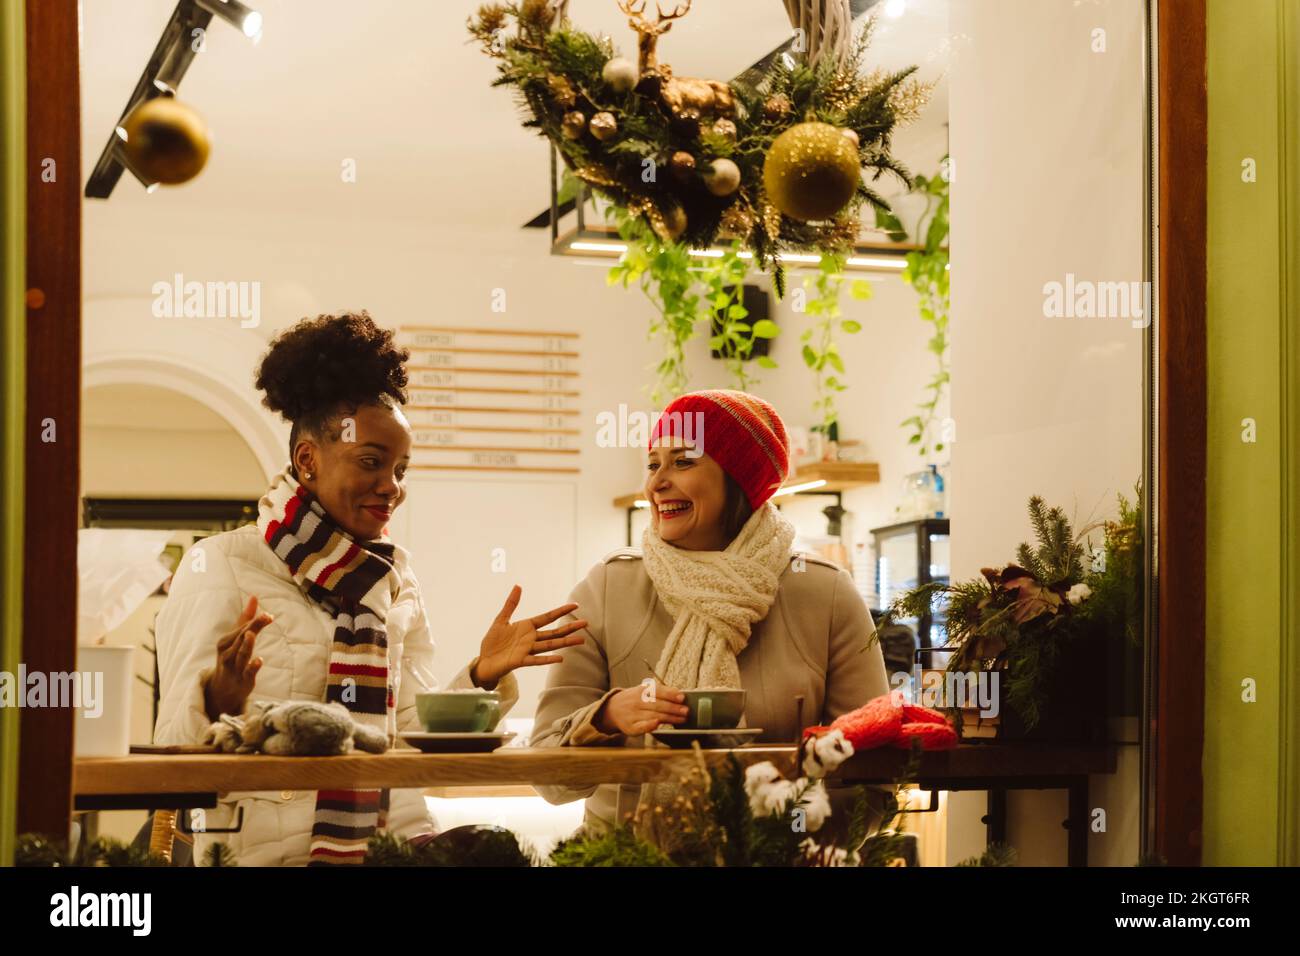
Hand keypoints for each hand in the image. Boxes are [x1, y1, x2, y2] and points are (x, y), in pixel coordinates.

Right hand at [203, 596, 270, 720]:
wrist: (222, 690)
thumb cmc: (231, 658)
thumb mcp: (236, 638)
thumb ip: (246, 618)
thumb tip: (254, 596)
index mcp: (226, 641)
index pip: (242, 628)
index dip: (255, 621)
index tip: (269, 614)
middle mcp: (228, 653)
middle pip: (242, 638)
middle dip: (253, 627)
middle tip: (266, 616)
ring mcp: (234, 667)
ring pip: (241, 654)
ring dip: (247, 644)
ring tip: (252, 634)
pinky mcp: (243, 680)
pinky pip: (247, 673)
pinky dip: (252, 667)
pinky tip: (259, 660)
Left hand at [473, 585, 586, 688]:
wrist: (484, 661)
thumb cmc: (493, 642)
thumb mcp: (501, 620)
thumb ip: (511, 604)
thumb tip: (518, 586)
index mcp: (527, 627)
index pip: (547, 617)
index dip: (561, 611)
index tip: (575, 605)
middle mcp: (531, 638)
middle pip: (554, 632)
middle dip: (570, 628)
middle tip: (586, 623)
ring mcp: (527, 650)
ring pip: (550, 645)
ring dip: (565, 642)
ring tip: (581, 640)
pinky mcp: (520, 660)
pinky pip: (536, 660)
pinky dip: (548, 659)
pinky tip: (561, 658)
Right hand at [594, 682, 688, 736]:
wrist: (612, 709)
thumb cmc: (634, 699)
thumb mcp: (644, 690)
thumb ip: (660, 691)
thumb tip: (678, 693)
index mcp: (641, 691)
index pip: (658, 691)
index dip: (671, 694)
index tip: (682, 697)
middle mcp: (637, 701)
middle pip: (658, 705)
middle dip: (674, 708)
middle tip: (686, 711)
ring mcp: (633, 714)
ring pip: (653, 716)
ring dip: (669, 718)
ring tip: (682, 719)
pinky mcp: (631, 727)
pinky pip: (641, 727)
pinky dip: (649, 725)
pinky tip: (657, 725)